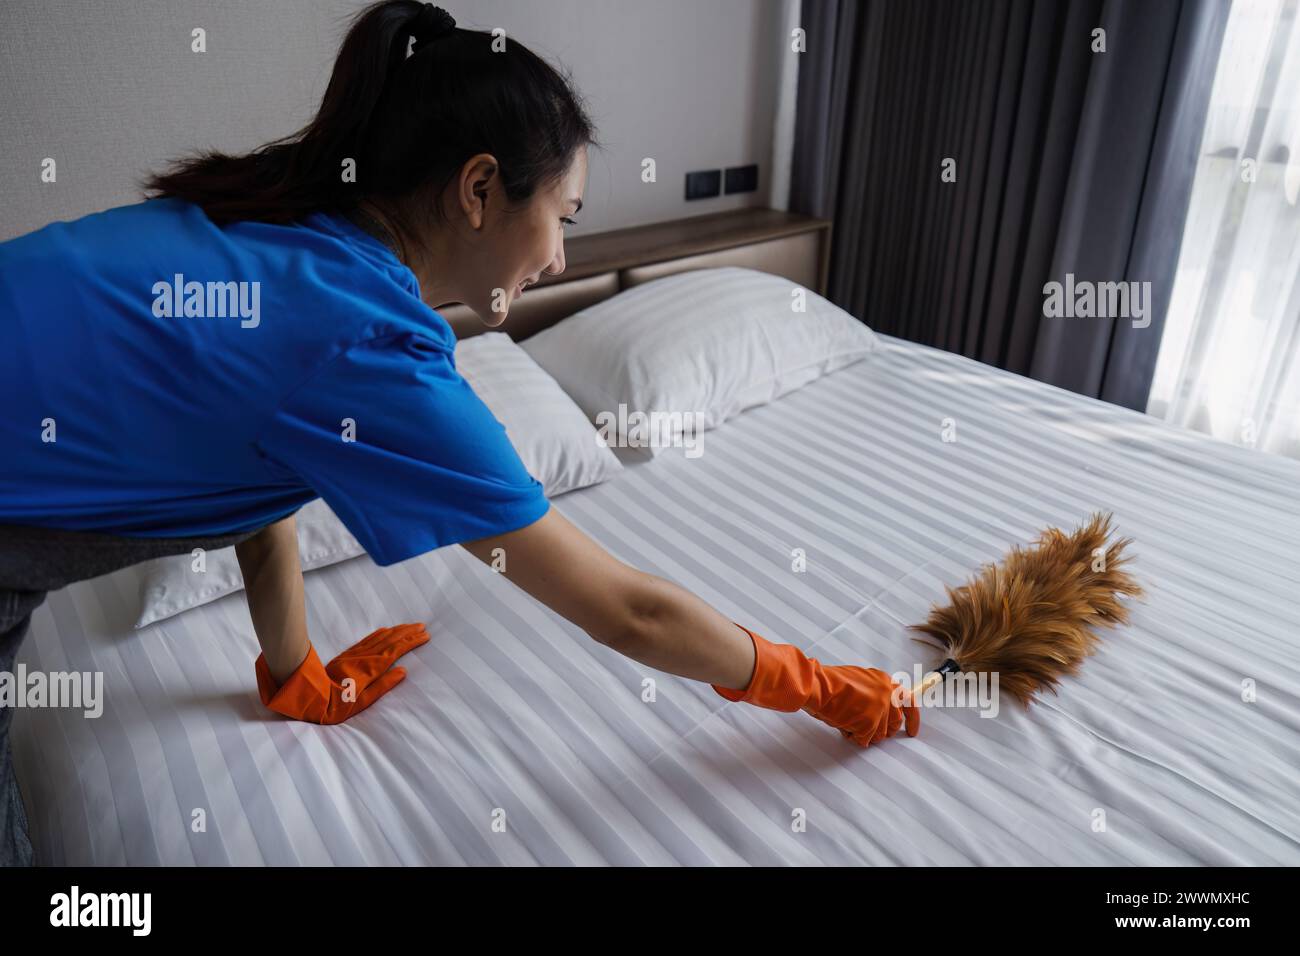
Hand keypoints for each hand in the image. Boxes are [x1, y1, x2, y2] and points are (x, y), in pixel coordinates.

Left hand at [255, 623, 429, 723]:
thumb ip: (382, 687)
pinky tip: (385, 631)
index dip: (411, 642)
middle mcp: (363, 658)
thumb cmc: (333, 706)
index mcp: (369, 669)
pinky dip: (380, 634)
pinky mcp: (347, 656)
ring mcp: (354, 655)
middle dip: (407, 632)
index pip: (395, 650)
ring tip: (409, 626)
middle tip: (422, 626)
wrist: (305, 697)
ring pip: (380, 638)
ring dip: (396, 631)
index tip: (425, 635)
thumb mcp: (360, 702)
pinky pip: (368, 640)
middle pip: (389, 640)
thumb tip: (402, 671)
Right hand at [803, 663, 920, 746]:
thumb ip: (873, 693)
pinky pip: (864, 740)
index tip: (911, 731)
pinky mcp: (869, 723)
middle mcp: (887, 694)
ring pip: (880, 735)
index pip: (909, 702)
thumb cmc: (830, 683)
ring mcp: (880, 709)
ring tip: (847, 722)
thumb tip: (877, 711)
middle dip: (882, 731)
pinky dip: (852, 737)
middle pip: (894, 723)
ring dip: (864, 734)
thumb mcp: (859, 681)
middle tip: (868, 731)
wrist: (817, 685)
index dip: (912, 720)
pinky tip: (842, 725)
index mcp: (885, 681)